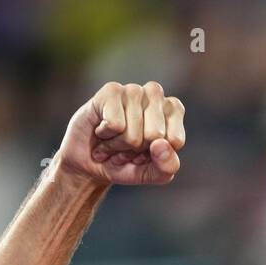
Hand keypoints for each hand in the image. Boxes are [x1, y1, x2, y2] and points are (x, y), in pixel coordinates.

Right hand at [55, 81, 184, 185]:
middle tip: (127, 147)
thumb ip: (167, 166)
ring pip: (132, 133)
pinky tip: (102, 131)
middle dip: (137, 150)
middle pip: (155, 135)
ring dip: (119, 145)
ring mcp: (133, 90)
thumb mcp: (152, 173)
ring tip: (113, 140)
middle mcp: (155, 94)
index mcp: (174, 110)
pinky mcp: (111, 90)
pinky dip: (106, 136)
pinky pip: (115, 125)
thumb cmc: (127, 163)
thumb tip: (160, 144)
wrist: (90, 163)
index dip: (157, 155)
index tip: (146, 152)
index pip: (175, 140)